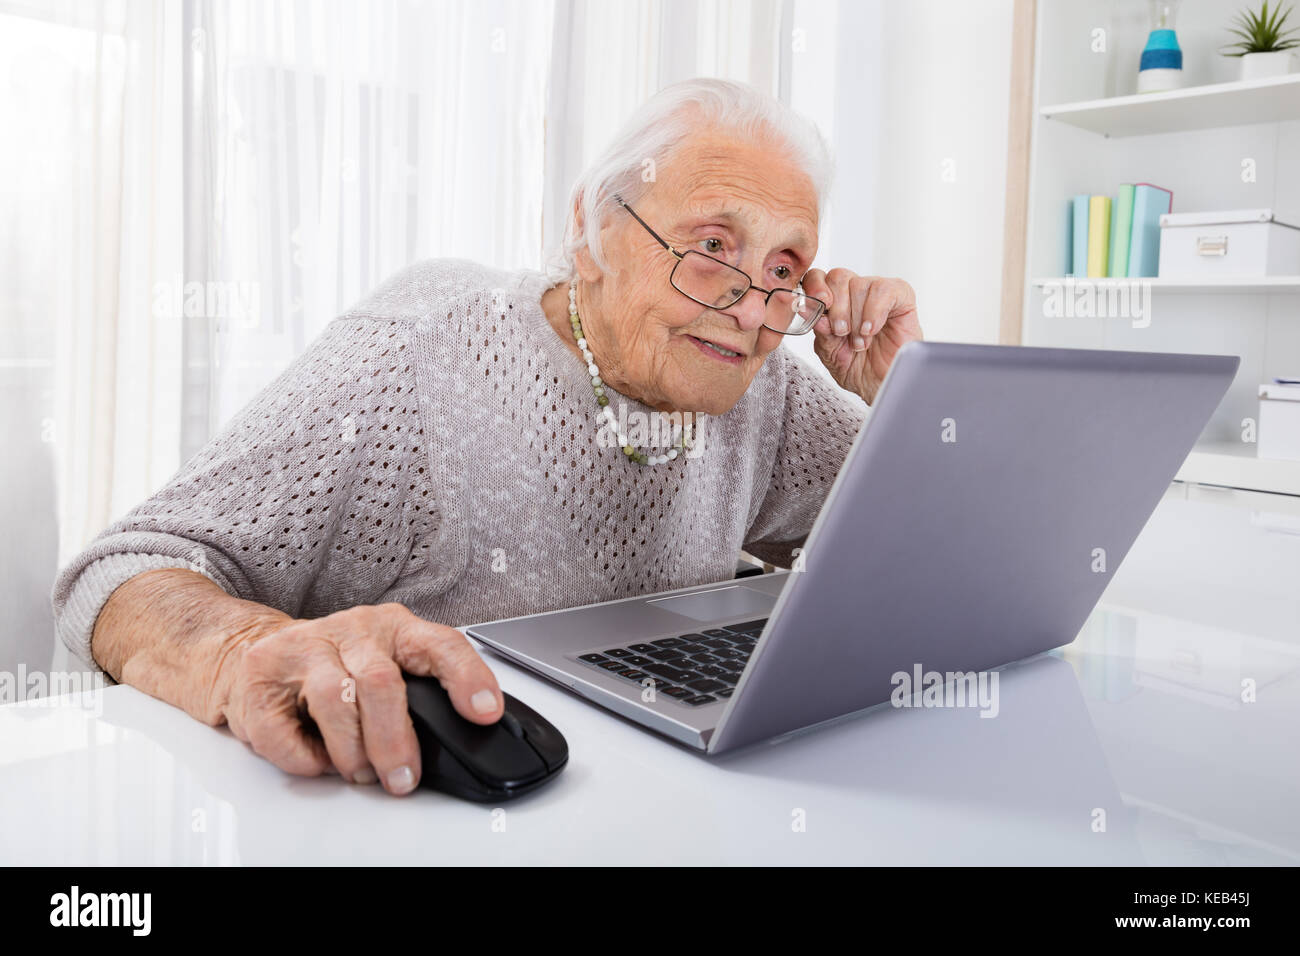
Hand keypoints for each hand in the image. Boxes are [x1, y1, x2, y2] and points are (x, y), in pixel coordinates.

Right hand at [214, 603, 502, 794]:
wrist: (256, 649)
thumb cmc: (337, 667)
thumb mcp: (389, 667)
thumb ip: (421, 696)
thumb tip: (459, 740)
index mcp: (396, 628)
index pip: (440, 645)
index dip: (466, 677)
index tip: (485, 713)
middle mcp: (354, 630)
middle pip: (382, 682)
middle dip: (395, 741)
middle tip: (402, 779)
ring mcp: (306, 646)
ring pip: (335, 700)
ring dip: (351, 751)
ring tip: (359, 771)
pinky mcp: (262, 671)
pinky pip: (283, 726)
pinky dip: (304, 757)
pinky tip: (317, 758)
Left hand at [799, 270, 922, 403]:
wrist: (884, 386)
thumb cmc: (860, 369)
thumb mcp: (831, 353)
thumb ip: (820, 330)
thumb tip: (807, 307)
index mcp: (833, 302)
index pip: (817, 277)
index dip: (815, 287)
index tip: (818, 307)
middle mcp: (854, 293)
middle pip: (838, 276)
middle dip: (836, 308)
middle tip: (841, 332)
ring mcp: (878, 293)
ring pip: (859, 284)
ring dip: (857, 317)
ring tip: (861, 341)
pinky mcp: (901, 297)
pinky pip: (884, 290)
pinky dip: (874, 311)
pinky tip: (871, 330)